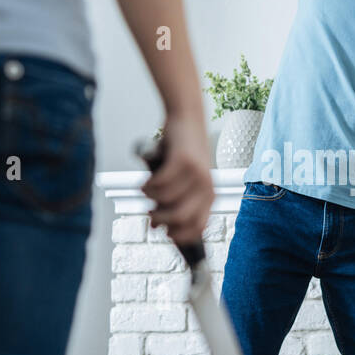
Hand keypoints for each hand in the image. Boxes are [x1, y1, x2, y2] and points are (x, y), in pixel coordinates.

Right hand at [142, 114, 213, 245]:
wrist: (187, 120)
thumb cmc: (181, 155)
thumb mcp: (183, 181)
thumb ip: (173, 203)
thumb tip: (156, 227)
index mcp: (210, 196)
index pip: (197, 228)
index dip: (177, 234)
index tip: (162, 230)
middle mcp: (207, 187)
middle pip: (181, 218)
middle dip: (161, 219)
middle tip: (149, 213)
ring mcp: (196, 173)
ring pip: (167, 199)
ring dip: (151, 199)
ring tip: (145, 191)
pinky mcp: (183, 160)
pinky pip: (161, 182)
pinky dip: (149, 185)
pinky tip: (144, 182)